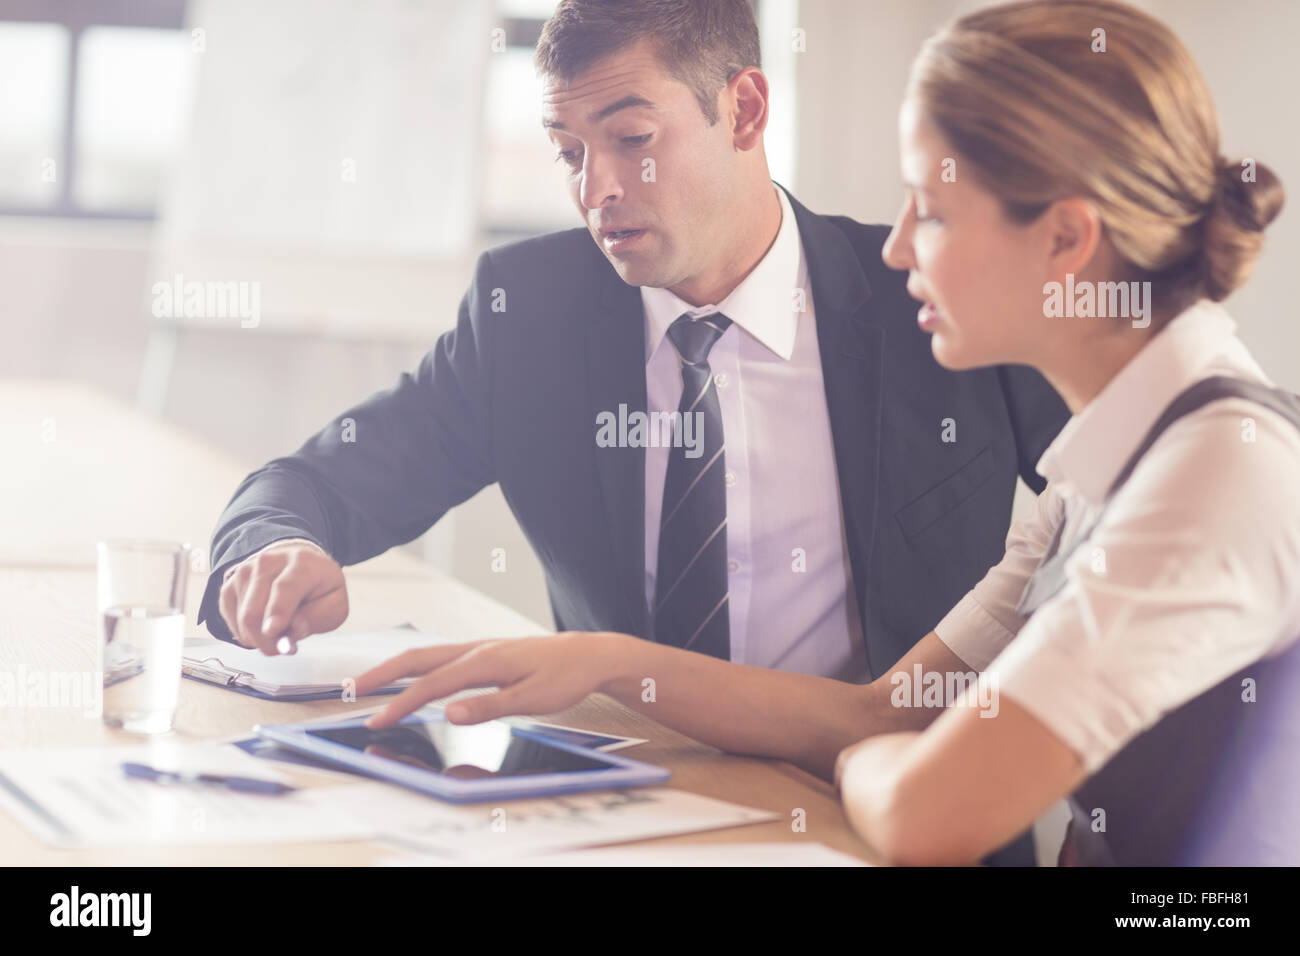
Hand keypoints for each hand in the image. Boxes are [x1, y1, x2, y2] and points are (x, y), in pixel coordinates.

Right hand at [218, 539, 348, 654]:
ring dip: (260, 637)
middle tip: (285, 644)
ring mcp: (244, 572)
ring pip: (242, 619)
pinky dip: (248, 632)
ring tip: (279, 628)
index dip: (278, 611)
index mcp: (301, 563)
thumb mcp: (334, 602)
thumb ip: (318, 617)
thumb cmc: (317, 585)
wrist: (297, 563)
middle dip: (268, 640)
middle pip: (255, 611)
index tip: (272, 630)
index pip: (285, 588)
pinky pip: (232, 622)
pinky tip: (264, 622)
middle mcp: (268, 563)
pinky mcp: (228, 586)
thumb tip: (294, 629)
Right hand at [355, 631, 631, 728]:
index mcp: (484, 661)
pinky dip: (416, 666)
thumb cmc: (564, 677)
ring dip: (395, 668)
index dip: (401, 705)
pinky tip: (411, 677)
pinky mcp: (484, 653)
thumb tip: (448, 714)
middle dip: (382, 674)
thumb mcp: (533, 699)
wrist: (588, 655)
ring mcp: (478, 648)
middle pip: (418, 658)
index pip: (432, 685)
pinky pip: (440, 657)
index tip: (376, 723)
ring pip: (427, 654)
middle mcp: (476, 649)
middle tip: (351, 690)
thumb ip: (489, 707)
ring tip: (369, 683)